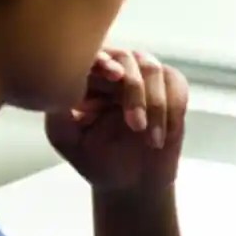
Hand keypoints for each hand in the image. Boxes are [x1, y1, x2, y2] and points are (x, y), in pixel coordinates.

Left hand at [45, 49, 190, 190]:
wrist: (131, 182)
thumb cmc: (96, 158)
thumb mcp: (66, 137)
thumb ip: (59, 109)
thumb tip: (59, 81)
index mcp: (86, 76)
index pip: (93, 54)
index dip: (104, 59)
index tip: (114, 74)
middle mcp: (116, 70)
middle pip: (126, 58)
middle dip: (133, 90)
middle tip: (135, 124)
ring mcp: (144, 77)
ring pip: (153, 69)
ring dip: (155, 104)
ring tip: (148, 137)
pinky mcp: (171, 89)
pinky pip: (176, 84)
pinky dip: (173, 108)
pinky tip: (164, 136)